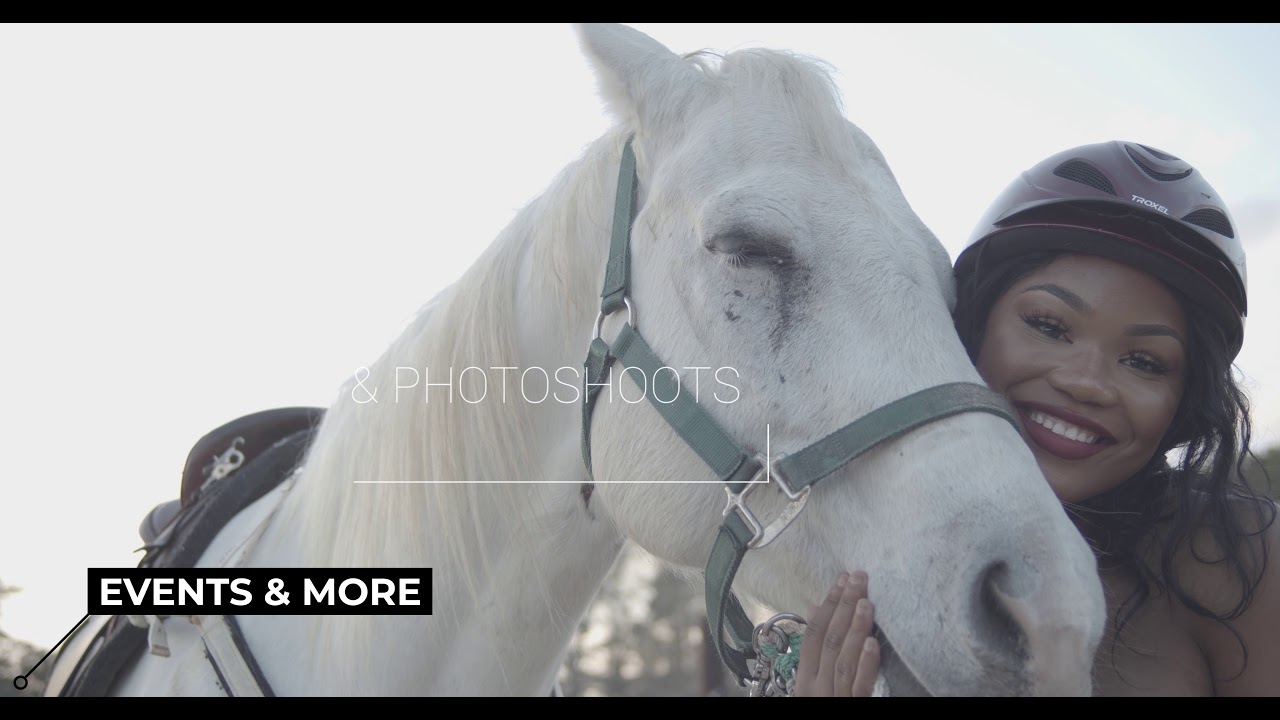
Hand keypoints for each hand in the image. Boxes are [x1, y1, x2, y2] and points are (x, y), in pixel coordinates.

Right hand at [794, 571, 879, 696]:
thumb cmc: (825, 705)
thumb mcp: (815, 681)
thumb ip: (816, 648)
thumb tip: (816, 607)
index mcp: (804, 678)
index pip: (813, 632)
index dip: (828, 603)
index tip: (842, 578)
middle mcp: (815, 687)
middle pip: (828, 640)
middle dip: (843, 606)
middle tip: (859, 577)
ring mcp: (833, 699)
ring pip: (842, 659)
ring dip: (854, 628)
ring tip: (866, 601)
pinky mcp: (854, 710)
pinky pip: (859, 687)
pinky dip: (866, 664)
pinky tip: (872, 643)